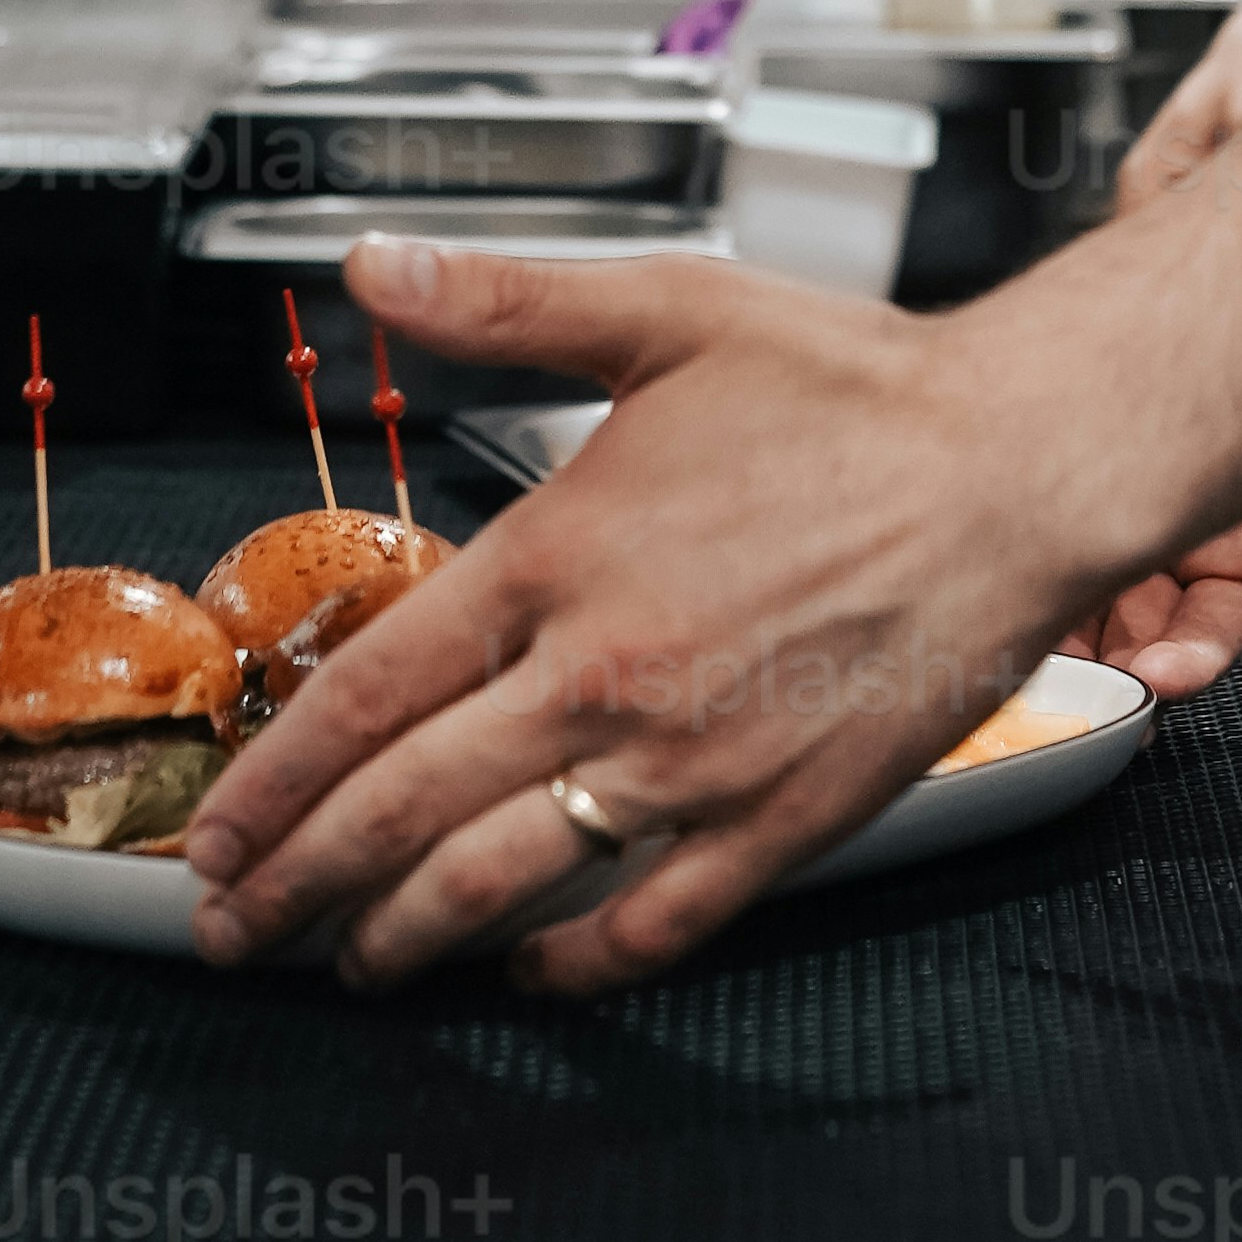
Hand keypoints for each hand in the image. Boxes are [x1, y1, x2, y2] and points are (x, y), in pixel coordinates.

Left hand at [182, 234, 1123, 998]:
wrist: (1023, 463)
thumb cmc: (858, 389)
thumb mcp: (668, 313)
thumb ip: (507, 304)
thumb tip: (373, 271)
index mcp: (561, 556)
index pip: (364, 696)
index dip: (271, 782)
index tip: (218, 832)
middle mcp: (607, 675)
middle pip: (402, 812)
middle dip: (296, 886)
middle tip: (234, 927)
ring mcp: (694, 762)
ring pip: (504, 884)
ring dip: (403, 939)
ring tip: (350, 966)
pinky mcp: (783, 821)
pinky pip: (651, 923)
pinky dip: (574, 964)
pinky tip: (531, 970)